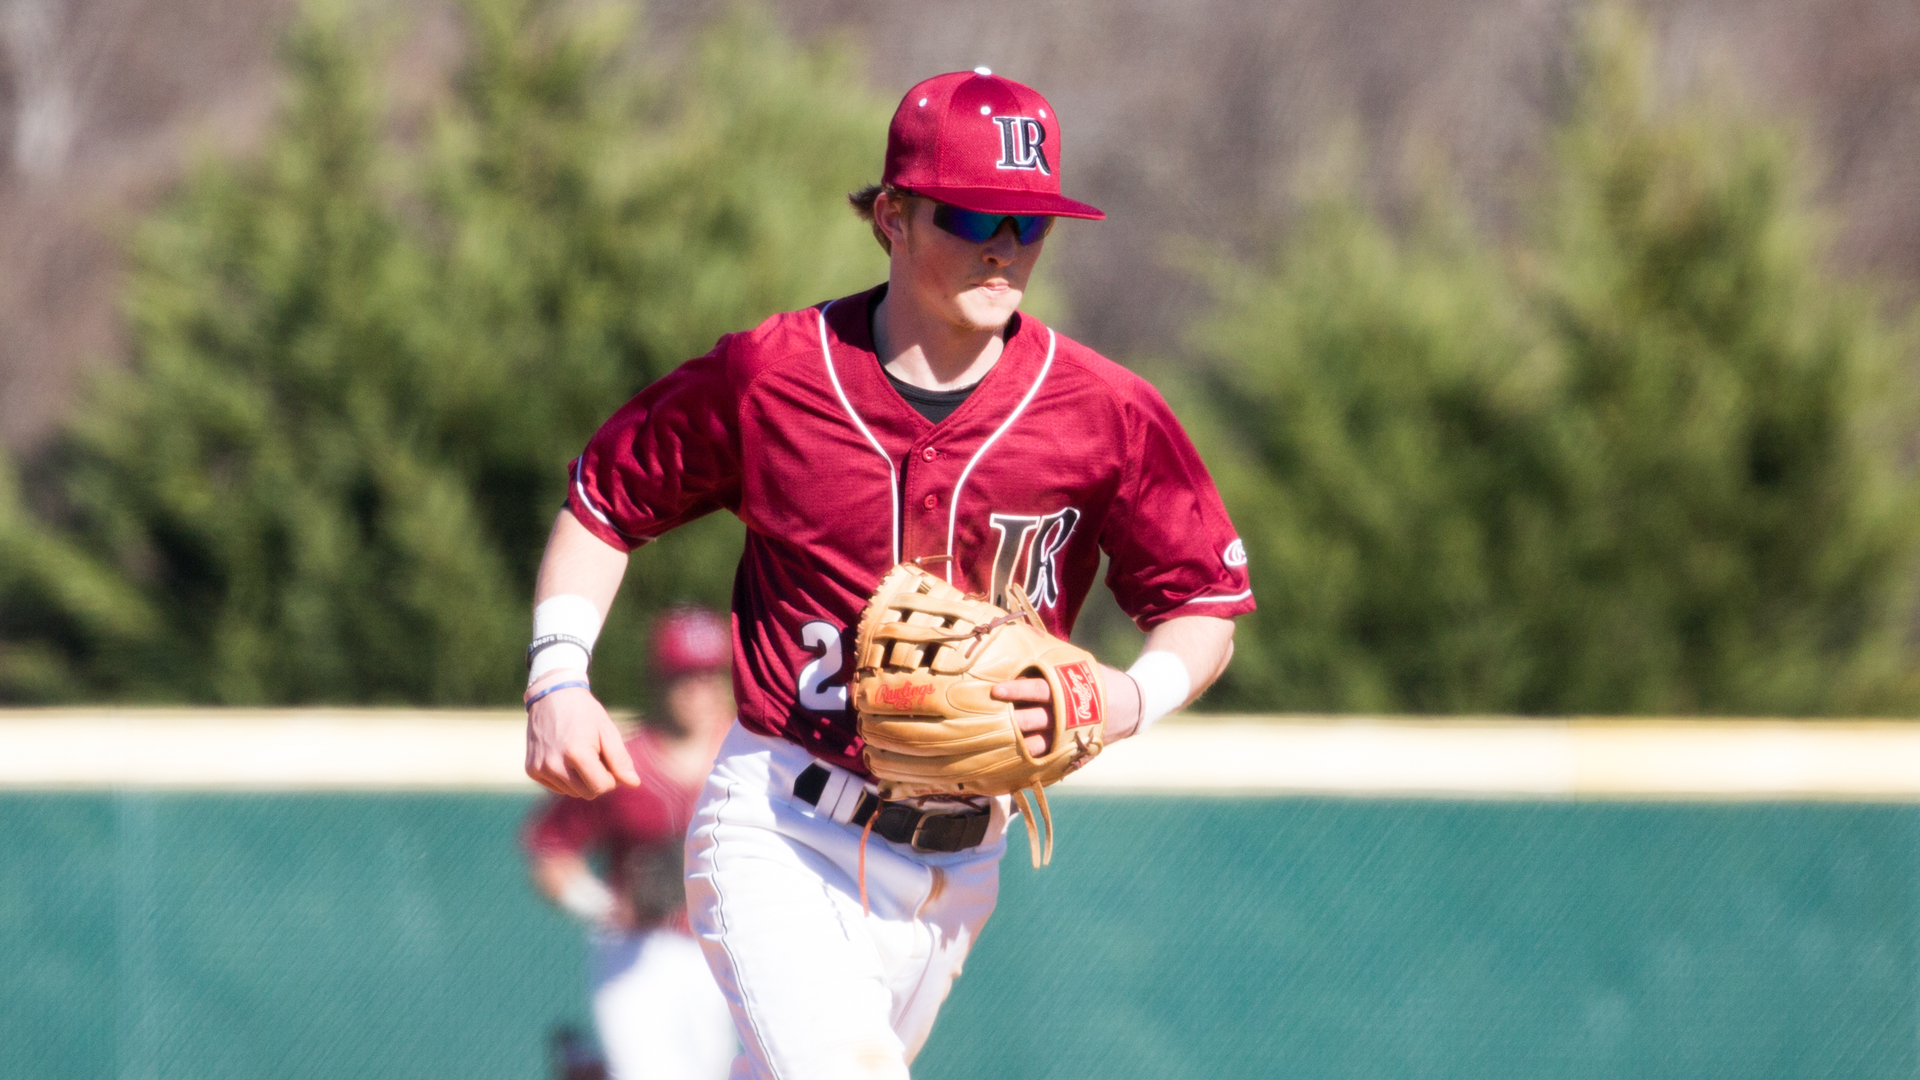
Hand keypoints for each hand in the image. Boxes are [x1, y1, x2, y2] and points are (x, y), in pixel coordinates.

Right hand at [525, 671, 640, 797]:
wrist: (551, 695)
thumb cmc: (584, 713)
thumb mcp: (607, 731)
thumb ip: (620, 760)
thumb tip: (634, 784)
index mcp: (576, 754)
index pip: (601, 787)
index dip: (611, 777)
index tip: (610, 761)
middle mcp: (554, 765)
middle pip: (587, 793)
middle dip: (597, 779)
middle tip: (596, 756)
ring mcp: (540, 768)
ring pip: (572, 792)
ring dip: (580, 779)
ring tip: (579, 753)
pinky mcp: (531, 770)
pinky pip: (557, 787)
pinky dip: (565, 778)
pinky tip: (564, 756)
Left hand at [991, 665, 1144, 752]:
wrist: (1131, 705)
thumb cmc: (1095, 680)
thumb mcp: (1078, 665)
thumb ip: (1051, 661)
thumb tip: (1019, 638)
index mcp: (1067, 691)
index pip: (1038, 690)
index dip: (1016, 690)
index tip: (995, 690)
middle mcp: (1066, 717)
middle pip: (1033, 720)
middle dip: (1010, 721)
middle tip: (986, 720)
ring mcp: (1070, 738)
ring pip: (1038, 746)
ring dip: (1016, 746)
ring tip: (993, 745)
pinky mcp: (1073, 753)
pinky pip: (1049, 763)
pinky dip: (1030, 765)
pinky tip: (1009, 767)